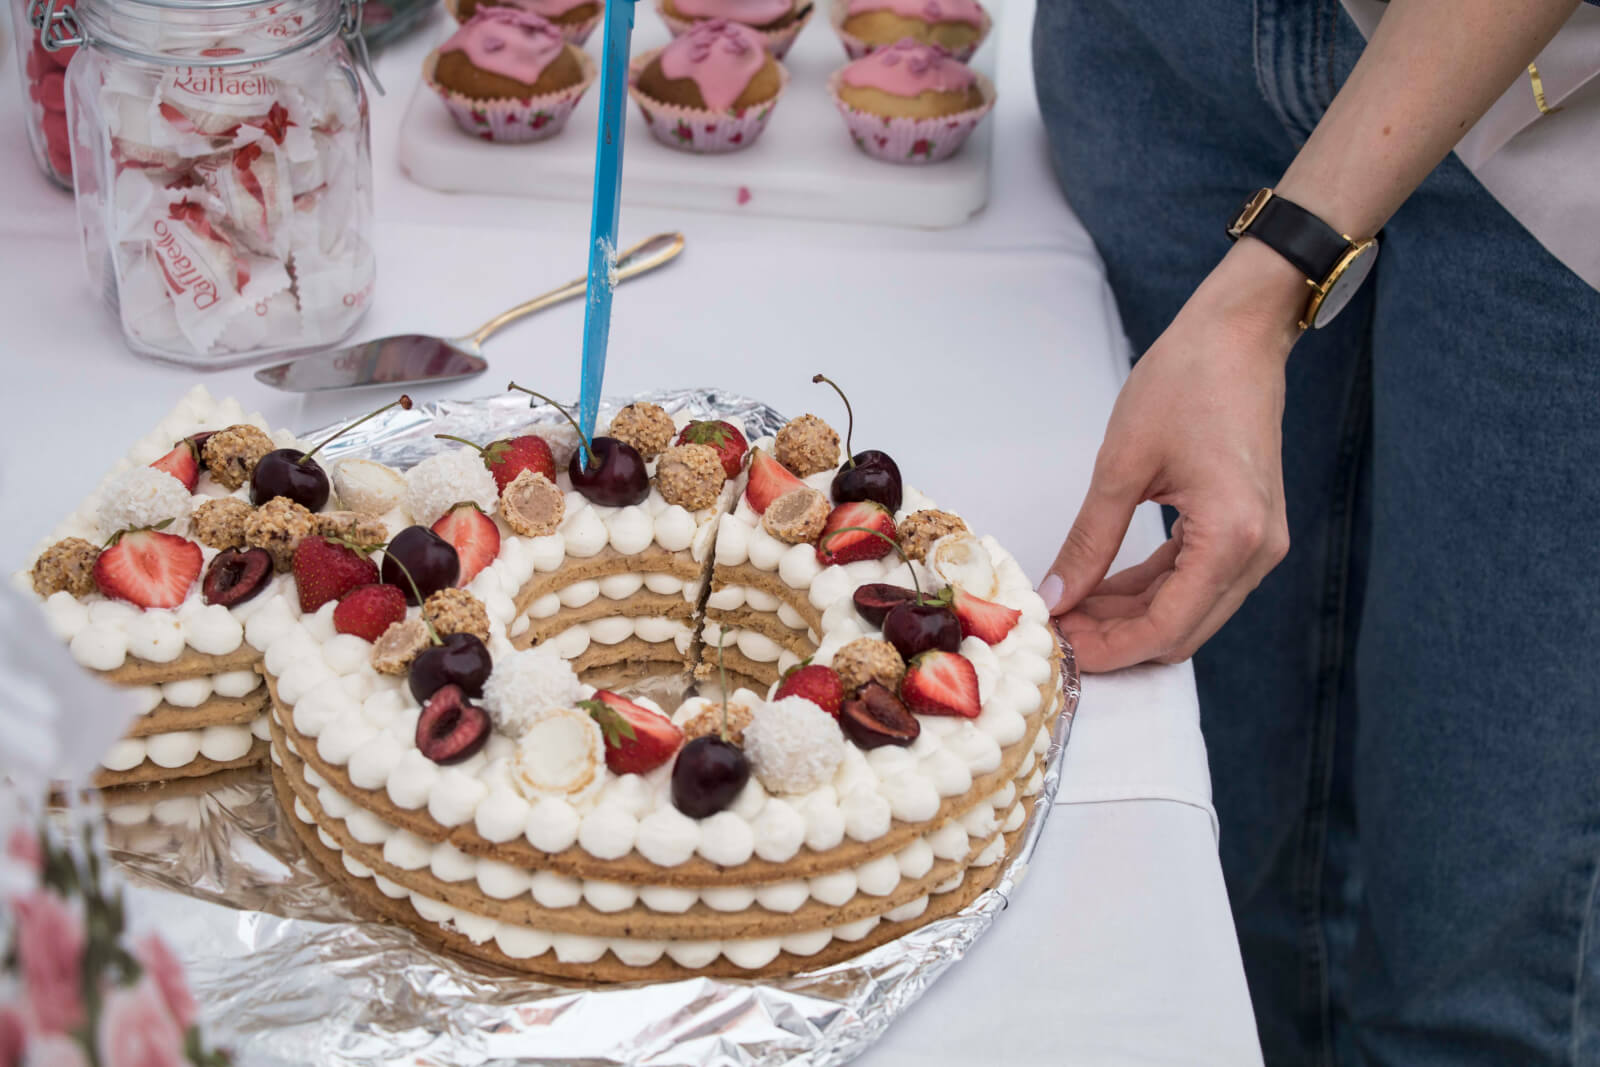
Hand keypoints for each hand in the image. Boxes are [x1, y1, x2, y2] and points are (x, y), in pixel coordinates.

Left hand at [1036, 239, 1303, 671]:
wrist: (1238, 334)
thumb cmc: (1186, 381)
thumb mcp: (1122, 464)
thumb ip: (1090, 540)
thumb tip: (1056, 595)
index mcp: (1231, 537)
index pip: (1166, 628)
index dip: (1109, 648)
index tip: (1060, 647)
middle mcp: (1257, 552)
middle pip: (1181, 631)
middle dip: (1117, 639)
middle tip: (1056, 631)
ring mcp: (1259, 544)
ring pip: (1189, 610)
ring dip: (1131, 617)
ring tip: (1070, 609)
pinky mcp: (1248, 530)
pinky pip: (1196, 580)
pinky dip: (1150, 590)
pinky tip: (1101, 586)